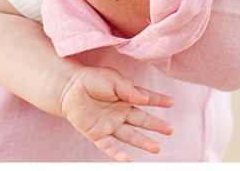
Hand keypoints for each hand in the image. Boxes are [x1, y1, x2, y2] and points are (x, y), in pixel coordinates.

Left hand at [59, 65, 173, 161]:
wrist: (69, 89)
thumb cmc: (92, 80)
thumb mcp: (113, 79)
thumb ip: (129, 89)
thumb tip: (145, 100)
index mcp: (126, 97)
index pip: (146, 99)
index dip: (158, 101)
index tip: (171, 103)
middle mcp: (121, 112)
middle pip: (142, 120)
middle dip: (157, 125)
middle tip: (171, 130)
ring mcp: (110, 124)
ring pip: (130, 136)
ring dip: (144, 142)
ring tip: (157, 148)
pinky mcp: (97, 134)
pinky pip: (108, 146)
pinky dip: (117, 154)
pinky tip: (128, 160)